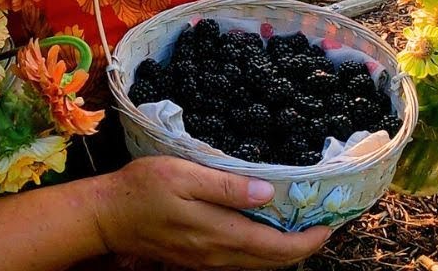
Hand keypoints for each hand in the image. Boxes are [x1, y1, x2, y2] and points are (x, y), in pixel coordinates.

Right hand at [92, 155, 330, 269]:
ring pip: (257, 265)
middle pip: (272, 262)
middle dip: (304, 248)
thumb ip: (227, 187)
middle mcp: (217, 254)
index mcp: (219, 234)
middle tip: (326, 226)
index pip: (276, 248)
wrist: (106, 216)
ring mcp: (206, 260)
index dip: (308, 241)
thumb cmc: (142, 187)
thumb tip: (268, 192)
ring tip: (303, 228)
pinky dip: (262, 252)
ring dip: (284, 252)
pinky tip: (265, 233)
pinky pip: (240, 262)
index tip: (330, 225)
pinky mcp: (197, 259)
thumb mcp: (184, 175)